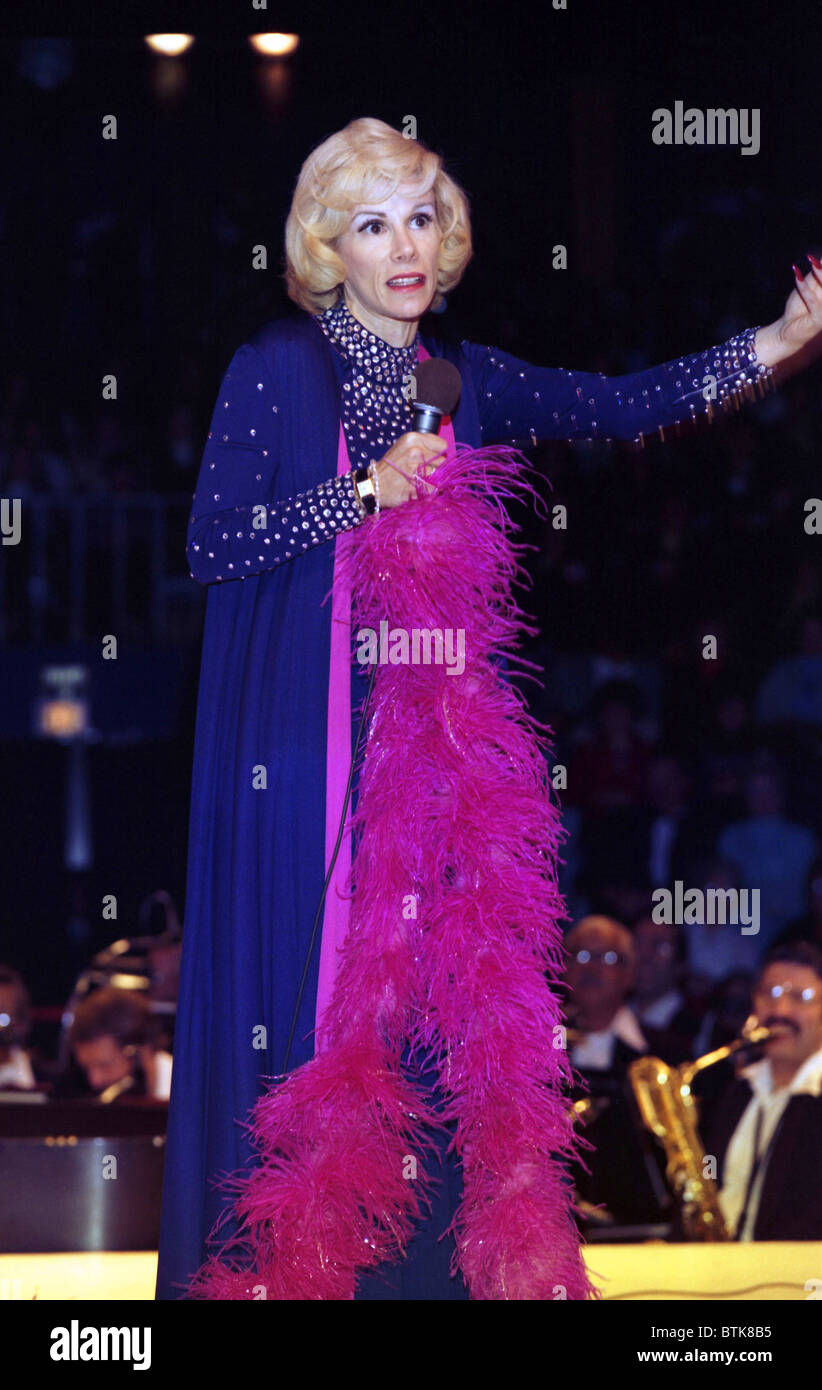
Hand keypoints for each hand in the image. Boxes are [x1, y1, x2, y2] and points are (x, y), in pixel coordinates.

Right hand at [373, 431, 447, 508]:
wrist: (374, 485)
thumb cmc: (389, 466)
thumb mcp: (403, 446)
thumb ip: (422, 444)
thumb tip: (441, 450)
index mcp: (413, 439)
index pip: (442, 445)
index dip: (437, 452)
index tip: (430, 457)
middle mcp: (416, 451)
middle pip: (442, 461)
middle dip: (435, 466)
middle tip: (420, 470)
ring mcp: (417, 469)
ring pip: (439, 475)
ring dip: (431, 478)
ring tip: (417, 479)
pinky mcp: (419, 485)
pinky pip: (434, 487)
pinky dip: (428, 489)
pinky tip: (417, 487)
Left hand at [755, 253, 821, 376]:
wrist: (786, 330)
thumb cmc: (799, 307)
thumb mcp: (809, 287)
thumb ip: (817, 274)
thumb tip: (821, 258)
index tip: (821, 258)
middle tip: (817, 259)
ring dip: (821, 275)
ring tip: (812, 263)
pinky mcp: (818, 321)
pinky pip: (813, 302)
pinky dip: (805, 288)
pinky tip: (796, 276)